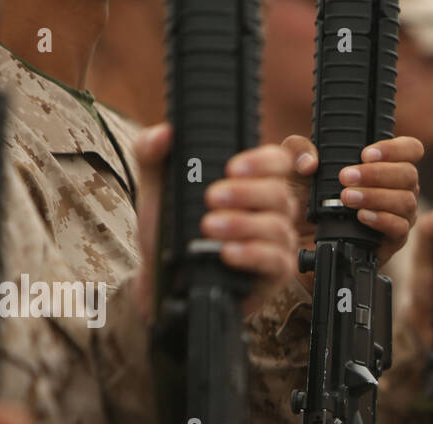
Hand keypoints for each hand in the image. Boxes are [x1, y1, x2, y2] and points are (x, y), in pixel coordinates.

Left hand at [134, 125, 299, 316]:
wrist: (164, 280)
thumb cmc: (171, 235)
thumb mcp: (157, 192)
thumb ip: (153, 158)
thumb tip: (162, 133)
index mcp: (253, 185)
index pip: (277, 162)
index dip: (263, 161)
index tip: (232, 168)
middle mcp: (271, 211)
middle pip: (279, 193)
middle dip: (246, 193)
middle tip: (211, 197)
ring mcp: (277, 243)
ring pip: (278, 226)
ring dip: (243, 224)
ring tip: (209, 227)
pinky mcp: (276, 273)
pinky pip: (276, 260)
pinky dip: (251, 254)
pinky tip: (227, 253)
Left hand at [279, 134, 422, 275]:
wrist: (299, 239)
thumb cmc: (303, 201)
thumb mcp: (294, 169)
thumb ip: (297, 150)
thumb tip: (310, 161)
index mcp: (384, 166)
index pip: (410, 150)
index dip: (396, 149)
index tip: (366, 154)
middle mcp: (397, 189)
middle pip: (409, 175)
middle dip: (377, 174)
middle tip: (347, 177)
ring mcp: (398, 216)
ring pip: (406, 201)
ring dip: (376, 196)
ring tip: (348, 198)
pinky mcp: (392, 241)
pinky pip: (400, 228)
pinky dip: (381, 220)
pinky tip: (361, 216)